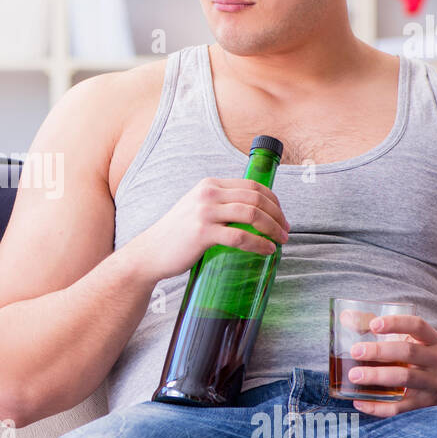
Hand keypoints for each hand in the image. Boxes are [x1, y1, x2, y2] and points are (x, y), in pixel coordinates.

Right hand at [122, 176, 289, 284]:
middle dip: (277, 215)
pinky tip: (267, 250)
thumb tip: (252, 216)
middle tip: (286, 231)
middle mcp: (207, 193)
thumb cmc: (177, 235)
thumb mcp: (197, 209)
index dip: (274, 200)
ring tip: (281, 240)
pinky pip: (240, 236)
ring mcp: (204, 212)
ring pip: (251, 214)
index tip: (282, 216)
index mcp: (209, 185)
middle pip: (256, 198)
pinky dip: (259, 244)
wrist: (150, 252)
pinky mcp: (202, 233)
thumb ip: (220, 206)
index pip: (252, 185)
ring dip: (272, 228)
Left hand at [346, 314, 436, 416]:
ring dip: (377, 376)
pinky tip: (359, 401)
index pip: (417, 326)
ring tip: (354, 375)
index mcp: (433, 340)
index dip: (395, 323)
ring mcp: (432, 384)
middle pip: (408, 352)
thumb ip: (379, 328)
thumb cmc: (420, 357)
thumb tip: (346, 317)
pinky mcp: (423, 404)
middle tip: (355, 351)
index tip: (373, 324)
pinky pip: (399, 408)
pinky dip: (378, 406)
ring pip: (405, 379)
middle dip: (380, 351)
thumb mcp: (410, 340)